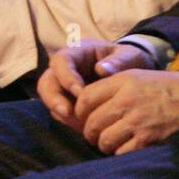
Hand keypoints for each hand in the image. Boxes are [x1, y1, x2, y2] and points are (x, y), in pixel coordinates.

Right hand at [37, 39, 155, 129]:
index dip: (65, 76)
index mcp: (78, 52)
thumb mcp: (129, 56)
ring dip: (60, 112)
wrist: (132, 72)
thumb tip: (101, 70)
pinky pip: (61, 113)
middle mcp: (66, 69)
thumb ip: (118, 61)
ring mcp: (64, 86)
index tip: (80, 91)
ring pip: (50, 99)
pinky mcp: (68, 102)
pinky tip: (84, 127)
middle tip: (67, 113)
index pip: (61, 60)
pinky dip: (69, 121)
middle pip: (47, 81)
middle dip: (53, 98)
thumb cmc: (128, 60)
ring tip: (79, 124)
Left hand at [74, 68, 178, 154]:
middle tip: (92, 134)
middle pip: (92, 123)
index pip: (86, 98)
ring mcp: (137, 120)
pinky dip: (118, 151)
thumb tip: (83, 101)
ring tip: (106, 141)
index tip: (81, 116)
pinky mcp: (148, 137)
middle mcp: (126, 101)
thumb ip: (108, 86)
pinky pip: (122, 151)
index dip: (78, 110)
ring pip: (105, 140)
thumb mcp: (132, 75)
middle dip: (88, 132)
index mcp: (121, 83)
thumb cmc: (158, 84)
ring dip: (102, 144)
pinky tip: (122, 146)